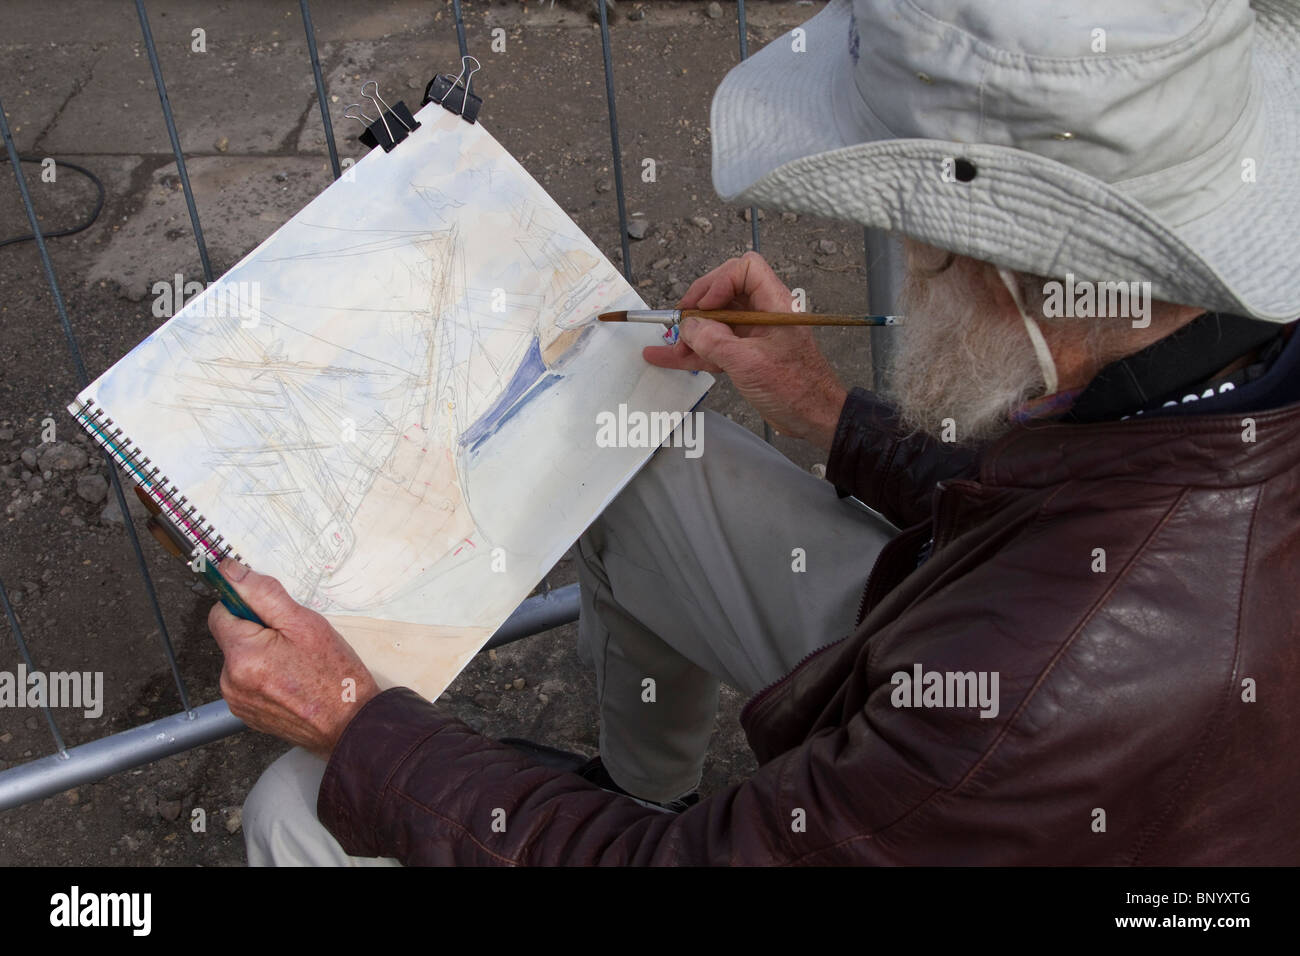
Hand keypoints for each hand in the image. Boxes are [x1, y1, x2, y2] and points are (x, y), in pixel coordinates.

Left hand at [208, 559, 380, 758]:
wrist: (351, 725)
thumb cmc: (334, 675)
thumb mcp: (305, 624)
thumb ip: (264, 594)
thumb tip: (231, 572)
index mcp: (243, 655)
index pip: (220, 612)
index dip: (246, 606)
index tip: (273, 614)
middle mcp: (231, 681)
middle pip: (233, 637)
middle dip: (259, 633)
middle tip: (295, 642)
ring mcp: (237, 701)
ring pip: (241, 660)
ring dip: (262, 655)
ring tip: (297, 665)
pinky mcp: (246, 714)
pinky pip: (247, 682)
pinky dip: (265, 677)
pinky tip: (292, 681)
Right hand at [642, 251, 847, 450]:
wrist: (813, 419)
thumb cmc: (796, 389)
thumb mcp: (749, 364)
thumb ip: (714, 342)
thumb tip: (688, 327)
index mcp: (775, 305)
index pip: (745, 269)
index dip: (720, 282)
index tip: (704, 306)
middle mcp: (764, 313)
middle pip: (725, 293)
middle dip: (698, 307)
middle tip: (680, 323)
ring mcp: (754, 334)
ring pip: (716, 321)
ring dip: (693, 332)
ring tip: (671, 345)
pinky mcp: (747, 354)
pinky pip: (716, 345)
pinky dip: (695, 351)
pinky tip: (667, 357)